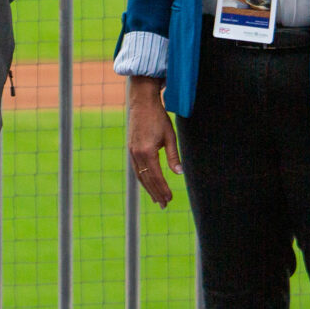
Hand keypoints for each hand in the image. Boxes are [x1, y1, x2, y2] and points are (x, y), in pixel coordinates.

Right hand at [126, 76, 181, 208]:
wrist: (141, 103)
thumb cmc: (158, 118)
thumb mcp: (170, 136)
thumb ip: (173, 156)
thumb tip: (179, 174)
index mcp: (147, 152)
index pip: (156, 176)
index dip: (163, 189)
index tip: (170, 199)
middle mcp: (137, 154)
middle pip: (147, 179)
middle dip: (156, 193)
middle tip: (164, 205)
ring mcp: (131, 152)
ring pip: (140, 176)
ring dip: (148, 189)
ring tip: (156, 200)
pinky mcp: (130, 149)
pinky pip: (136, 169)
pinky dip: (142, 179)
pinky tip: (147, 184)